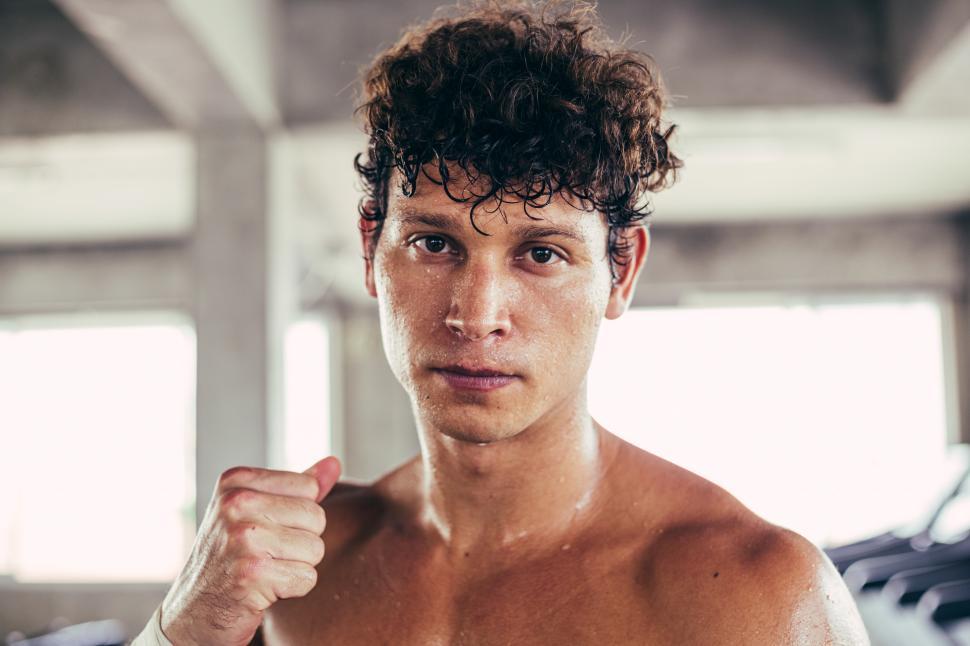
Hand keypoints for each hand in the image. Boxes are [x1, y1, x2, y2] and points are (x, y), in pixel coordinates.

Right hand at [158, 456, 341, 645]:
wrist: (194, 611)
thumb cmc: (231, 556)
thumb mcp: (256, 511)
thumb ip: (297, 487)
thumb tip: (334, 463)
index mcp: (236, 481)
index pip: (308, 488)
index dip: (297, 515)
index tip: (265, 529)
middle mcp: (236, 503)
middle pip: (316, 517)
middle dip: (301, 542)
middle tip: (265, 554)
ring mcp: (243, 538)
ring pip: (316, 548)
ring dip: (297, 566)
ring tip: (265, 570)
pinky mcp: (252, 574)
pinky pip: (308, 577)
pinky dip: (292, 589)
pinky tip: (264, 588)